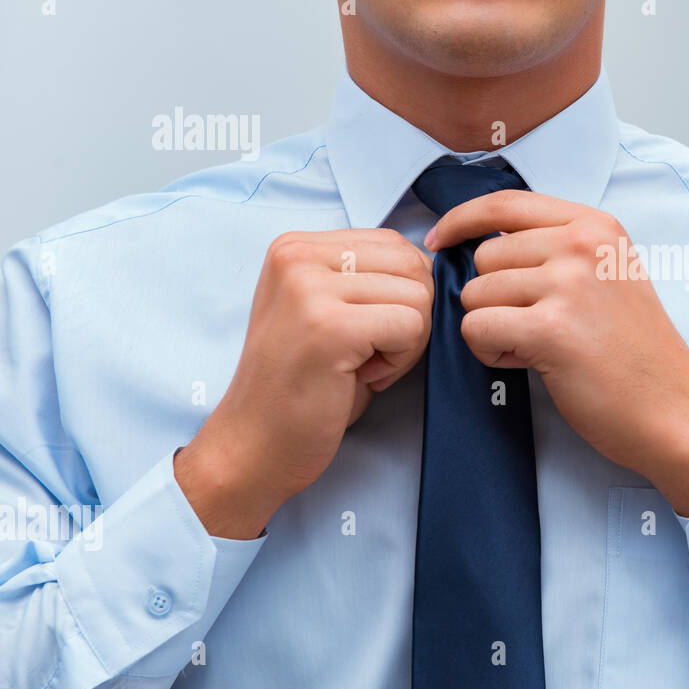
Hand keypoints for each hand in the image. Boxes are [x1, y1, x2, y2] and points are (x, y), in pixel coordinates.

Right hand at [175, 228, 434, 538]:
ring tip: (363, 366)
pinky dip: (402, 360)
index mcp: (295, 246)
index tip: (364, 332)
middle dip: (410, 316)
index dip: (400, 295)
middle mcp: (296, 256)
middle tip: (370, 354)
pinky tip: (363, 377)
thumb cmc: (303, 384)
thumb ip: (365, 277)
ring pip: (419, 296)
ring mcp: (309, 288)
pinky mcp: (329, 326)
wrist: (254, 445)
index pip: (395, 244)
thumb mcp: (328, 309)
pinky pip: (411, 326)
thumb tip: (433, 263)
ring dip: (407, 341)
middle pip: (413, 266)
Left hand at [428, 192, 688, 515]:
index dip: (462, 219)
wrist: (674, 408)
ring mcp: (568, 284)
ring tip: (538, 348)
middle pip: (485, 256)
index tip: (439, 238)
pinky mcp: (550, 328)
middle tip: (534, 328)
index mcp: (596, 226)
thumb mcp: (609, 276)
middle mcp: (582, 245)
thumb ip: (558, 250)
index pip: (506, 203)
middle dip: (494, 297)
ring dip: (493, 327)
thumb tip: (487, 244)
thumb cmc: (638, 354)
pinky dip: (491, 351)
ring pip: (476, 293)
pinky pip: (477, 328)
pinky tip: (528, 362)